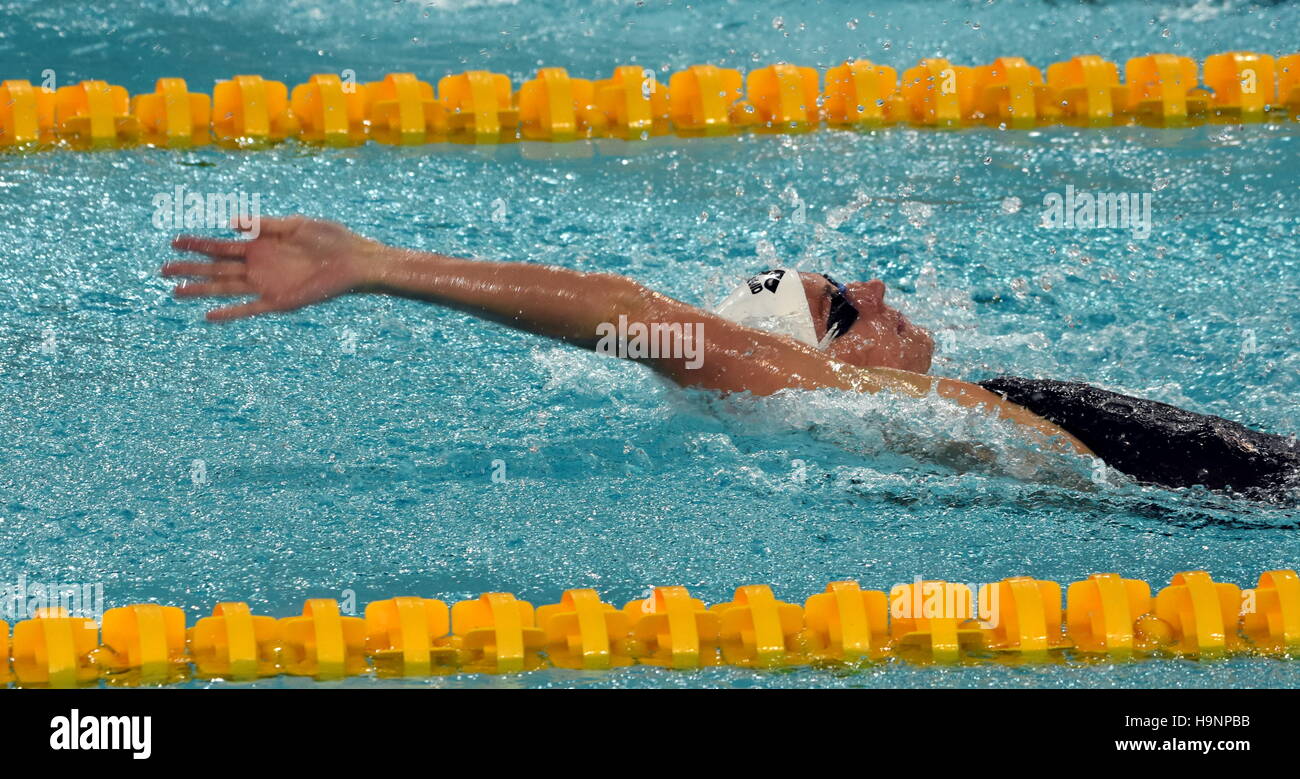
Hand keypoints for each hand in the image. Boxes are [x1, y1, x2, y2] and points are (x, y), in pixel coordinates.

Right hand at [162, 216, 383, 320]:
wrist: (356, 260)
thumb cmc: (331, 239)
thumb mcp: (295, 225)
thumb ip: (263, 224)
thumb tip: (230, 223)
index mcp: (260, 246)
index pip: (221, 245)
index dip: (197, 244)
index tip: (173, 242)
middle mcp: (259, 266)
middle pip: (216, 269)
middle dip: (189, 269)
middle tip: (161, 271)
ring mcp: (267, 285)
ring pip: (226, 288)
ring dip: (201, 291)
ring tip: (174, 293)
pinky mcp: (281, 301)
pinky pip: (250, 308)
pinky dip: (230, 312)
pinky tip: (208, 315)